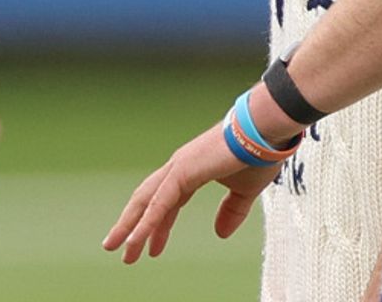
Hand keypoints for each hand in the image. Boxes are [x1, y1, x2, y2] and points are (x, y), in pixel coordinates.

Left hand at [102, 120, 277, 262]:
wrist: (265, 132)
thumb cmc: (257, 155)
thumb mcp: (244, 192)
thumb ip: (231, 212)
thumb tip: (219, 234)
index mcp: (190, 171)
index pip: (165, 203)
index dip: (157, 226)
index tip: (152, 250)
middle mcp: (178, 168)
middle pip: (147, 201)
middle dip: (131, 225)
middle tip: (116, 247)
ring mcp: (178, 168)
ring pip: (146, 202)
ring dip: (129, 226)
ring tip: (116, 248)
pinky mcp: (183, 172)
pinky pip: (160, 203)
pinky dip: (146, 222)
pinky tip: (136, 239)